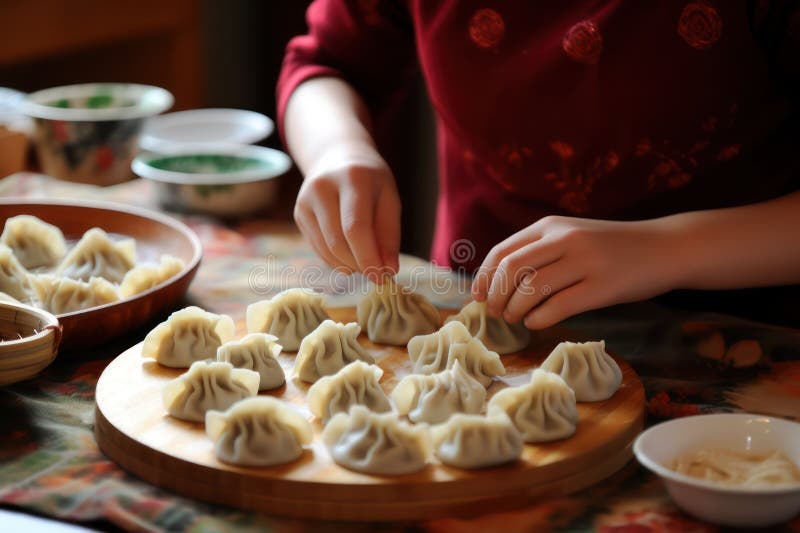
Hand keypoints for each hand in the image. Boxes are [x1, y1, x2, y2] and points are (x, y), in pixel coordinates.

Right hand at [293, 143, 400, 280]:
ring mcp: (305, 200)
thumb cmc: (370, 181)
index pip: (355, 228)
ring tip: (365, 262)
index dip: (368, 257)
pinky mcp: (299, 213)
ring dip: (349, 265)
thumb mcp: (389, 198)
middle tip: (377, 271)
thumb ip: (389, 234)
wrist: (338, 157)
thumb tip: (388, 270)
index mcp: (351, 178)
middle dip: (359, 264)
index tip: (381, 277)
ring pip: (326, 249)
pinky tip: (349, 255)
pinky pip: (318, 248)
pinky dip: (336, 260)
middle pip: (338, 242)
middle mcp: (322, 187)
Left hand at [471, 216, 678, 328]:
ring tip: (516, 319)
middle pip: (511, 270)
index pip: (502, 251)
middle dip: (496, 296)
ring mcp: (585, 262)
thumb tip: (498, 282)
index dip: (484, 277)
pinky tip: (537, 323)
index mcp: (552, 225)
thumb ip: (539, 250)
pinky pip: (558, 307)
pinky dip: (539, 319)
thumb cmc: (612, 247)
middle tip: (496, 313)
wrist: (664, 247)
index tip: (478, 297)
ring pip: (531, 289)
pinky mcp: (603, 287)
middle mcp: (565, 239)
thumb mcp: (572, 236)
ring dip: (515, 310)